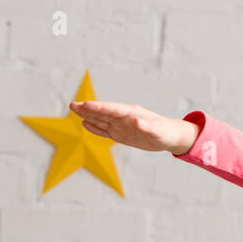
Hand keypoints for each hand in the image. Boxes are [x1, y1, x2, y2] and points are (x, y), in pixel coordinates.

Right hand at [69, 100, 198, 154]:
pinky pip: (106, 131)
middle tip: (72, 104)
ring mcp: (122, 126)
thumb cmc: (166, 132)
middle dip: (88, 109)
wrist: (171, 137)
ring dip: (88, 116)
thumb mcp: (158, 131)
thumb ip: (147, 126)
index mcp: (131, 113)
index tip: (85, 105)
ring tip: (74, 110)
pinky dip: (96, 128)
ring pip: (102, 120)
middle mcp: (124, 118)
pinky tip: (85, 124)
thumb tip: (136, 120)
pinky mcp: (122, 135)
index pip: (111, 109)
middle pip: (103, 112)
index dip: (98, 107)